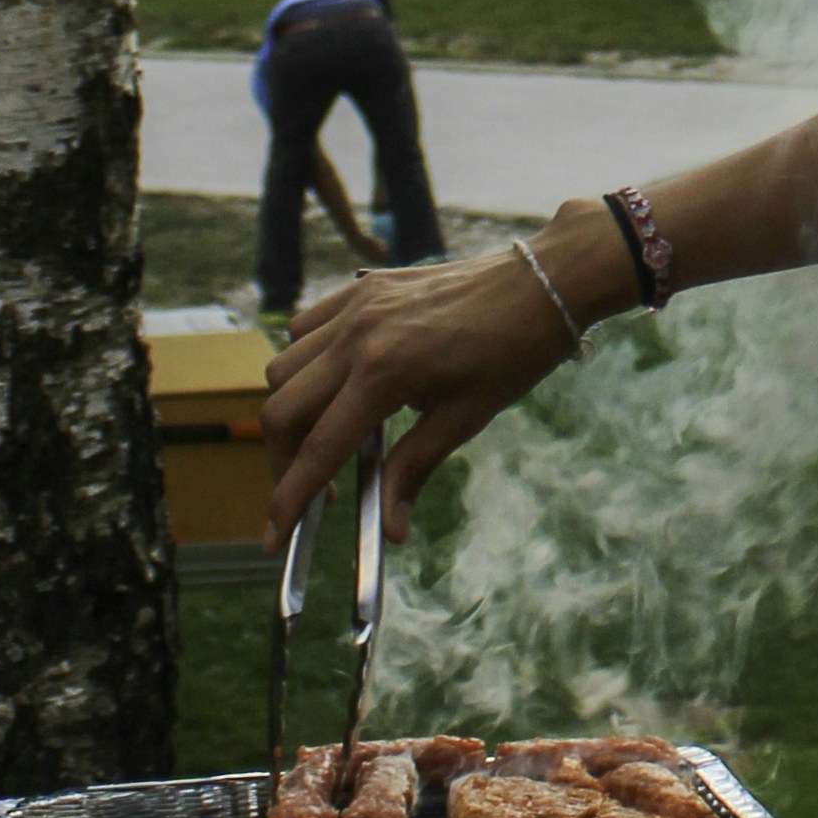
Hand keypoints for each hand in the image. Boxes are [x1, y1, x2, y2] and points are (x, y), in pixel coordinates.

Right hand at [261, 215, 613, 542]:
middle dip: (284, 460)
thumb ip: (414, 468)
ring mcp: (356, 305)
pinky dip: (303, 362)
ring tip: (326, 438)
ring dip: (292, 411)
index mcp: (384, 371)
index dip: (291, 496)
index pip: (319, 448)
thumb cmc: (513, 352)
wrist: (541, 282)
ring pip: (285, 367)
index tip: (276, 535)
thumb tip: (389, 530)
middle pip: (283, 409)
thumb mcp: (465, 418)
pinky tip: (335, 384)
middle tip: (308, 491)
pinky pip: (306, 329)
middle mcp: (357, 335)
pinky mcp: (363, 287)